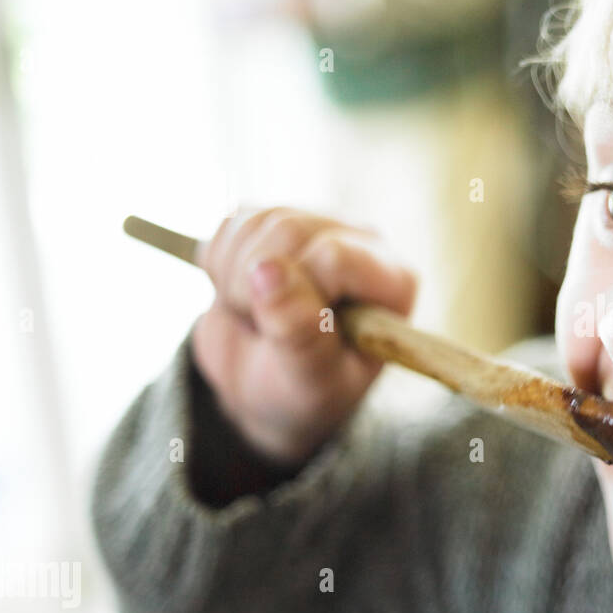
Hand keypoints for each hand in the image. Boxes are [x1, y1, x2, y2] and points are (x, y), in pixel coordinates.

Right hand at [192, 206, 416, 464]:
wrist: (269, 388)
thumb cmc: (305, 392)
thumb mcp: (310, 381)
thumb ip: (298, 332)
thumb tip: (267, 270)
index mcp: (393, 282)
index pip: (333, 258)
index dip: (294, 296)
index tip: (286, 337)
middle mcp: (363, 243)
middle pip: (289, 230)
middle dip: (255, 288)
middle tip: (262, 330)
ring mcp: (318, 224)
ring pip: (257, 220)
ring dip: (235, 278)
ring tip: (255, 317)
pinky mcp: (276, 220)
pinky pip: (233, 221)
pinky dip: (219, 263)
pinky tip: (240, 295)